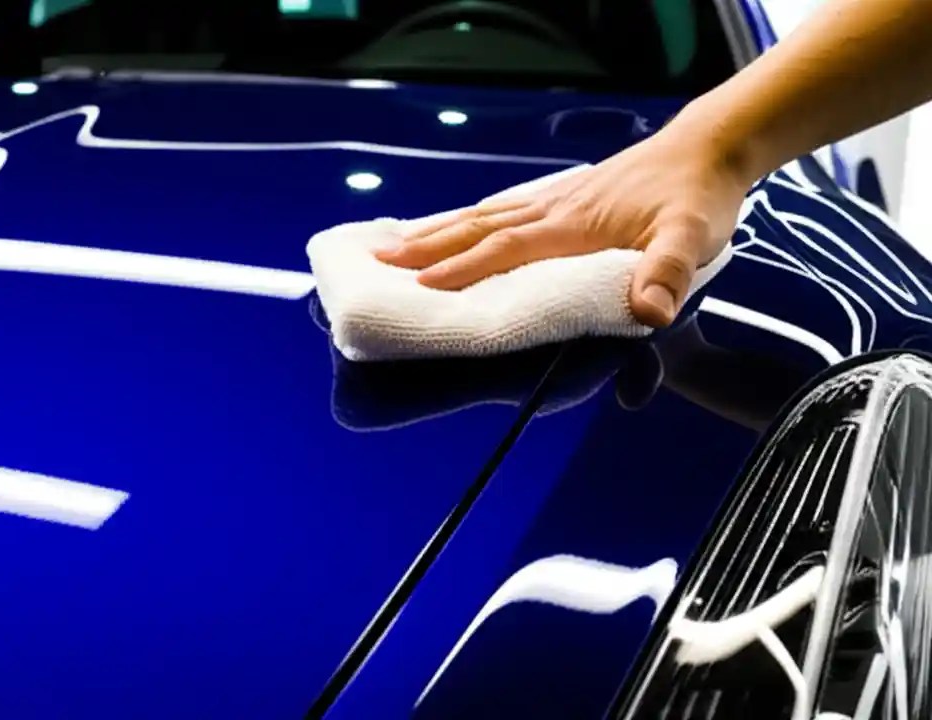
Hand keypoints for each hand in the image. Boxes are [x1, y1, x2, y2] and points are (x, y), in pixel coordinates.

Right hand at [374, 124, 750, 327]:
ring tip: (393, 242)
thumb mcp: (693, 238)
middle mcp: (553, 210)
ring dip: (437, 230)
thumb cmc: (698, 198)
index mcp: (574, 226)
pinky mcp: (563, 195)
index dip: (464, 268)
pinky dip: (467, 218)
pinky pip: (501, 207)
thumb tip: (649, 311)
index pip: (507, 248)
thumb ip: (668, 273)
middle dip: (428, 246)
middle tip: (379, 259)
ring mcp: (554, 200)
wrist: (708, 149)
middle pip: (479, 228)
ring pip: (483, 215)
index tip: (420, 285)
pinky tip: (454, 224)